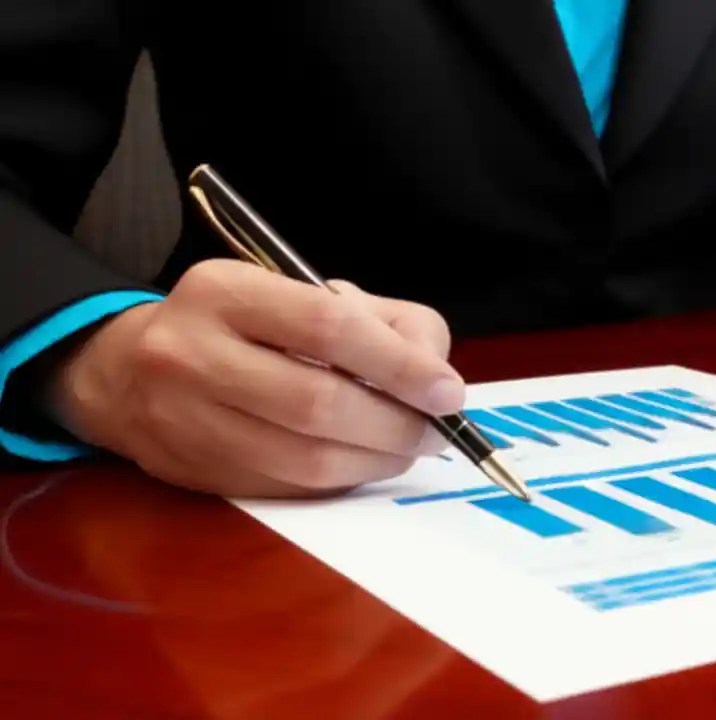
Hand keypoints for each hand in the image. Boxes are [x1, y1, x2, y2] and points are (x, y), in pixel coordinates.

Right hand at [47, 260, 463, 497]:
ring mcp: (185, 420)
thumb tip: (435, 376)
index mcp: (225, 292)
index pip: (327, 326)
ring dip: (375, 460)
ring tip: (406, 449)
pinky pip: (288, 487)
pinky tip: (362, 462)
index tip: (447, 391)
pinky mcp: (193, 473)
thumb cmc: (243, 325)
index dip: (399, 364)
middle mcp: (192, 354)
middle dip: (395, 424)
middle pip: (318, 402)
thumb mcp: (304, 293)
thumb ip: (383, 322)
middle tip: (434, 431)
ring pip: (305, 458)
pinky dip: (341, 479)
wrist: (126, 371)